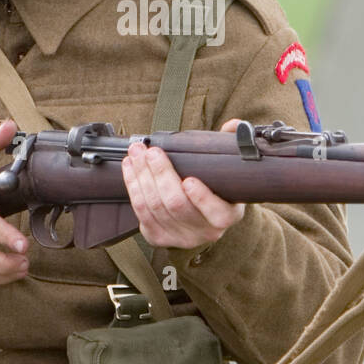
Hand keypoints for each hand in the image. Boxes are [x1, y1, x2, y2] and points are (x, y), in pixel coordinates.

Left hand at [121, 118, 246, 249]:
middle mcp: (205, 231)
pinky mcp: (158, 237)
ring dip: (142, 176)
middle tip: (151, 152)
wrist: (197, 215)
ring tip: (136, 154)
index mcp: (226, 215)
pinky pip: (141, 212)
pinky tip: (130, 168)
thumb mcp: (228, 170)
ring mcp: (180, 237)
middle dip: (161, 174)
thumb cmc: (214, 187)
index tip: (189, 180)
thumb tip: (233, 125)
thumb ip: (232, 145)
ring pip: (155, 207)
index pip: (217, 212)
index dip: (202, 198)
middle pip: (177, 205)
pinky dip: (133, 187)